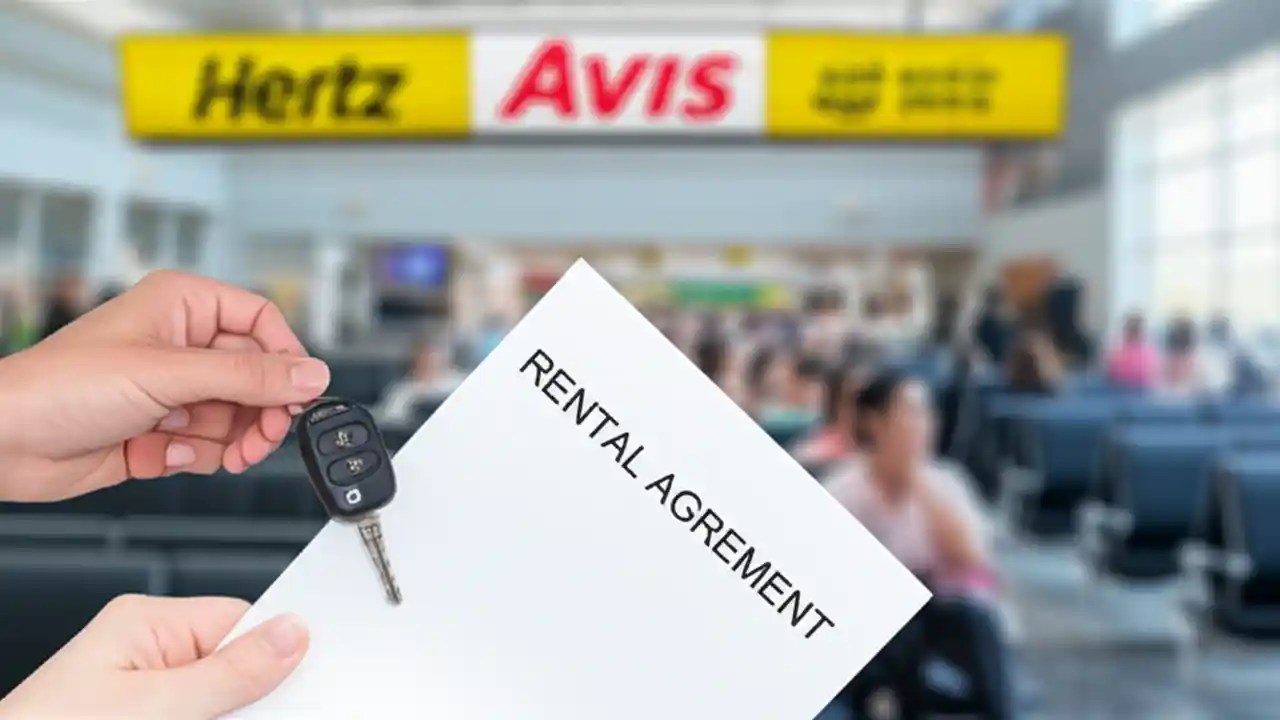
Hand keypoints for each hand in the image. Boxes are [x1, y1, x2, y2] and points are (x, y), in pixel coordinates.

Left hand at [0, 271, 330, 501]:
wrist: (3, 443)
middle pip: (258, 376)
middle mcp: (182, 345)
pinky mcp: (164, 431)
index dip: (286, 359)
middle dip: (260, 411)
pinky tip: (160, 451)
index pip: (263, 323)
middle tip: (262, 436)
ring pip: (239, 417)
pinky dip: (195, 456)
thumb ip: (248, 376)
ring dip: (227, 441)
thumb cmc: (58, 388)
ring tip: (204, 449)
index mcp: (183, 306)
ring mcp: (173, 390)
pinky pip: (210, 445)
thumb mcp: (167, 374)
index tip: (300, 394)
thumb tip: (310, 374)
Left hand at [0, 595, 307, 719]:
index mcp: (145, 622)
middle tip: (253, 712)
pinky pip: (195, 712)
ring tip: (203, 719)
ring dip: (231, 713)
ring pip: (217, 699)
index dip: (275, 651)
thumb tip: (292, 632)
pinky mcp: (139, 715)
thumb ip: (228, 672)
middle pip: (232, 664)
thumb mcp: (154, 707)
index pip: (242, 619)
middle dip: (250, 696)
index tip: (304, 680)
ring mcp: (138, 691)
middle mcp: (141, 651)